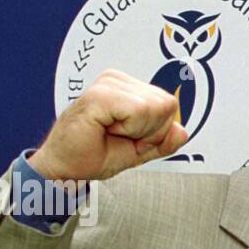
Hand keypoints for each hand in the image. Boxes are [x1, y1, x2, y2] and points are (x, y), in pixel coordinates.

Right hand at [28, 69, 188, 181]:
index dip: (155, 132)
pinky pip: (139, 111)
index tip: (129, 139)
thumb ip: (164, 142)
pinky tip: (106, 129)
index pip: (169, 105)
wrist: (66, 167)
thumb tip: (182, 131)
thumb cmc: (94, 154)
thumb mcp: (140, 151)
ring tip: (112, 133)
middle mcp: (118, 81)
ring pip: (154, 108)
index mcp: (128, 88)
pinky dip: (129, 130)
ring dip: (137, 132)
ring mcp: (108, 84)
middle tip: (120, 137)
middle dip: (149, 132)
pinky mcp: (99, 94)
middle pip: (166, 105)